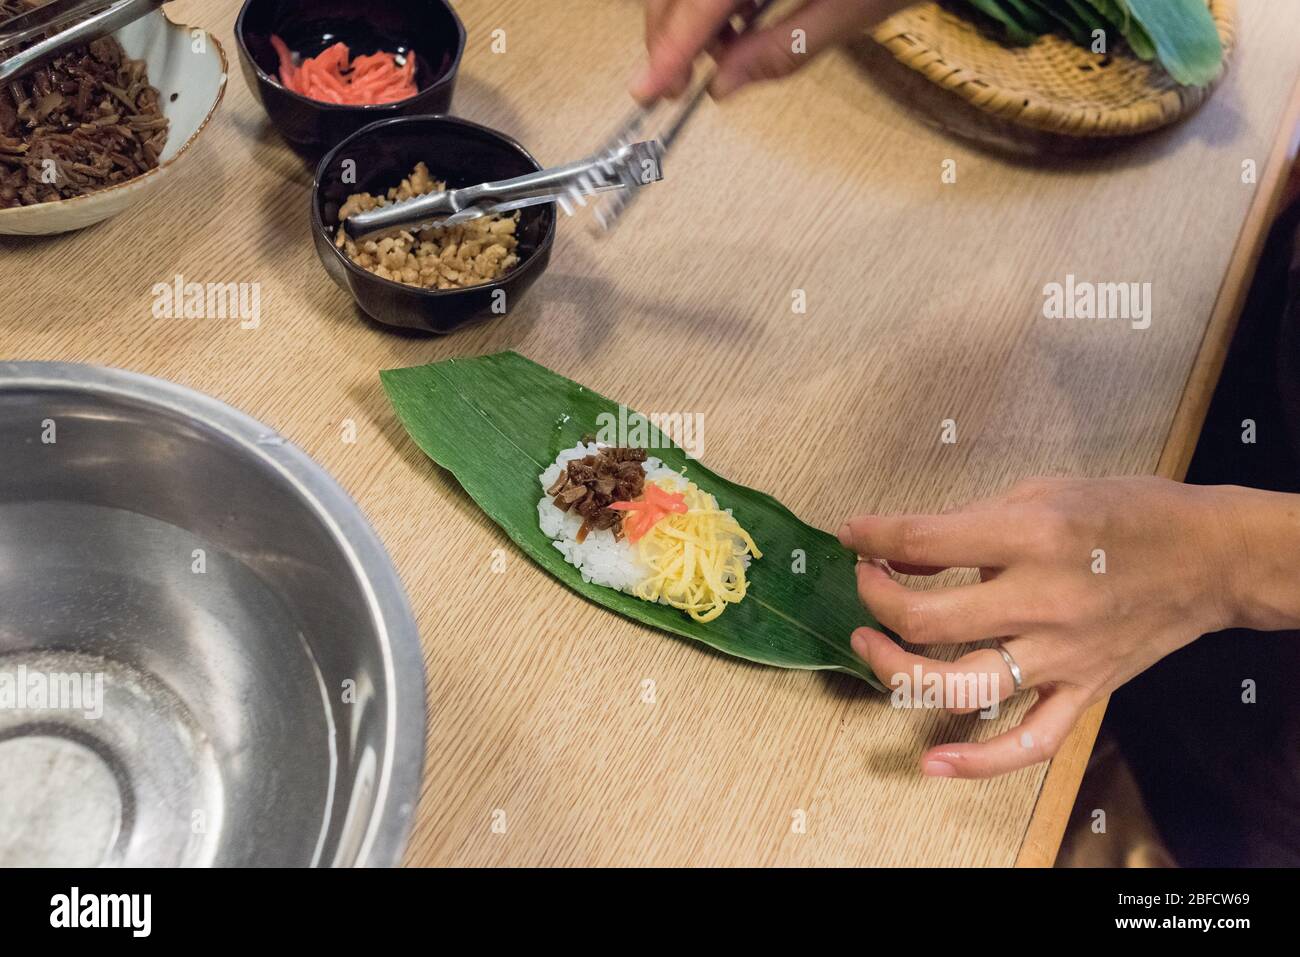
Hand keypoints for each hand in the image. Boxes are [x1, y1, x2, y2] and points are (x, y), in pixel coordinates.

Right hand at [630, 0, 907, 102]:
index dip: (669, 50)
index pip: (699, 2)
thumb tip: (725, 85)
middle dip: (668, 33)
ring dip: (687, 13)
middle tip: (674, 84)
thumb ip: (786, 48)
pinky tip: (735, 15)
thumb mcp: (857, 8)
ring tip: (720, 51)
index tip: (648, 90)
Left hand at [837, 477, 1299, 778]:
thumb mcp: (1039, 491)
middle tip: (866, 584)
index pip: (925, 543)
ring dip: (900, 672)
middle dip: (877, 601)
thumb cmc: (1123, 513)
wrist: (1208, 557)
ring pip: (962, 686)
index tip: (852, 534)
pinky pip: (1028, 741)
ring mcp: (1063, 656)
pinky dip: (979, 761)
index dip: (873, 537)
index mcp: (1032, 536)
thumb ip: (967, 523)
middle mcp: (1043, 601)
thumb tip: (901, 549)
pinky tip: (933, 763)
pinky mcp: (1084, 692)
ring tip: (869, 647)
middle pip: (929, 621)